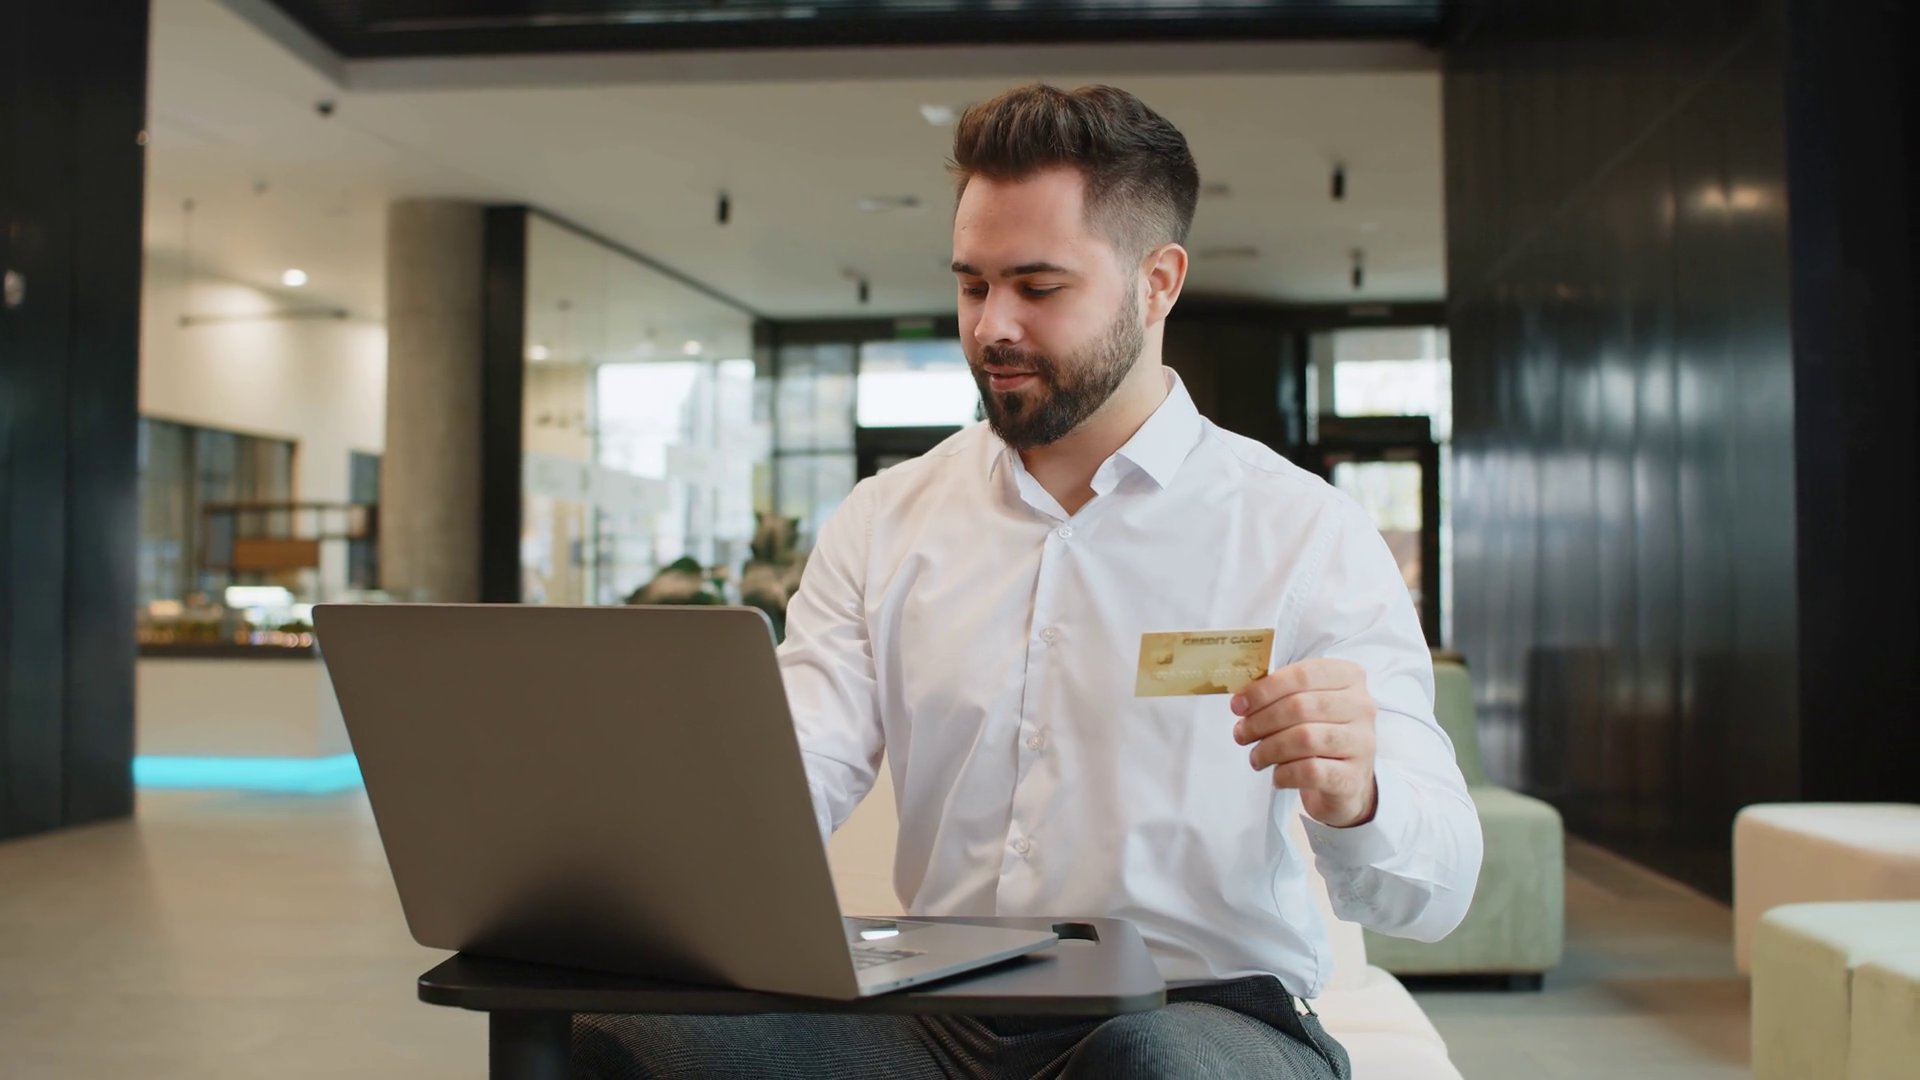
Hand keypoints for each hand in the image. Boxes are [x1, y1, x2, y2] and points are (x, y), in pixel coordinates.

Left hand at [1230, 658, 1378, 827]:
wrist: (1348, 780)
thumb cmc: (1321, 734)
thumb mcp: (1307, 705)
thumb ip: (1280, 695)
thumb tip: (1242, 701)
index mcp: (1349, 677)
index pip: (1303, 675)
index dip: (1264, 689)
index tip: (1238, 705)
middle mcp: (1361, 706)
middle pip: (1300, 706)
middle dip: (1261, 721)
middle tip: (1241, 734)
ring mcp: (1362, 742)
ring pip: (1304, 738)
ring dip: (1269, 748)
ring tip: (1256, 757)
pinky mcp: (1353, 776)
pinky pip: (1310, 771)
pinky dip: (1284, 773)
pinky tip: (1277, 775)